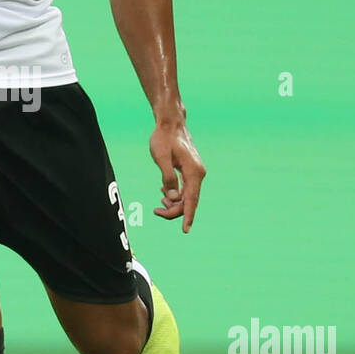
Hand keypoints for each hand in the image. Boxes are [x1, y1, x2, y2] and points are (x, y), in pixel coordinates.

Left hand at [149, 114, 205, 232]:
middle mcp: (198, 174)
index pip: (191, 200)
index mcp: (194, 172)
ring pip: (187, 196)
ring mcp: (196, 173)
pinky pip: (185, 189)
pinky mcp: (191, 171)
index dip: (187, 216)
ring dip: (174, 202)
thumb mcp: (161, 157)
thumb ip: (167, 178)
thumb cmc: (163, 138)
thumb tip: (173, 198)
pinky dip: (175, 194)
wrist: (171, 123)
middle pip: (189, 201)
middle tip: (156, 210)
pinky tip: (164, 192)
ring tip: (159, 199)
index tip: (185, 230)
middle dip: (174, 210)